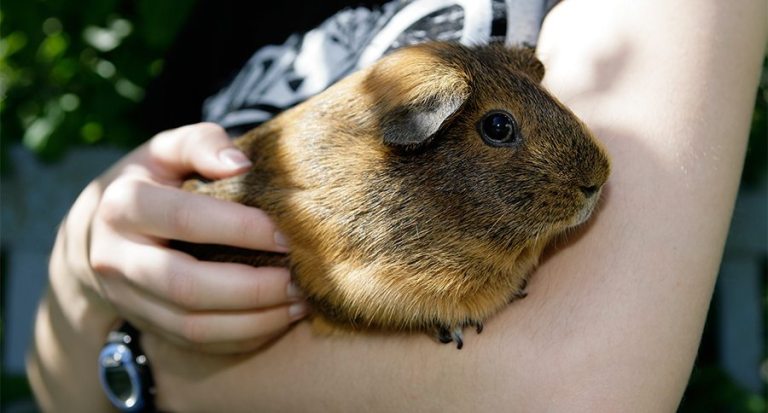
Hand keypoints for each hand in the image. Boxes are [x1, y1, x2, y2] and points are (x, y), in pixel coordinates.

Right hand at [87, 123, 308, 352]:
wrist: (102, 231)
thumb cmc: (154, 180)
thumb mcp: (169, 149)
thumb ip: (204, 144)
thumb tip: (241, 165)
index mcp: (123, 206)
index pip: (187, 220)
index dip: (241, 229)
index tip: (287, 234)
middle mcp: (116, 258)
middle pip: (187, 286)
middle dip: (252, 288)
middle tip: (299, 279)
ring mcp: (127, 298)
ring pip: (193, 326)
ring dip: (254, 320)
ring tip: (299, 302)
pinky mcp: (146, 325)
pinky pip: (197, 344)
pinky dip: (243, 337)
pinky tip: (279, 319)